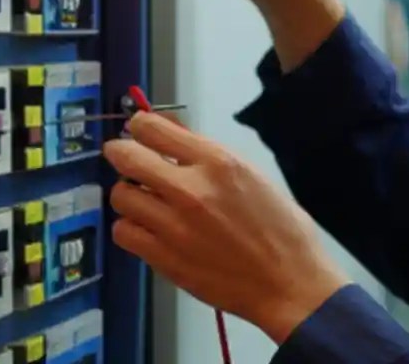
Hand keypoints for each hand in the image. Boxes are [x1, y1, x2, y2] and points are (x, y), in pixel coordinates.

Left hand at [104, 112, 349, 343]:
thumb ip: (208, 154)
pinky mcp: (164, 258)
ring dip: (129, 193)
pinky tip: (148, 228)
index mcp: (218, 162)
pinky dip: (131, 227)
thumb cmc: (280, 228)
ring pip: (120, 195)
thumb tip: (171, 133)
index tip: (139, 131)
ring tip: (145, 199)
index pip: (153, 128)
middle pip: (127, 157)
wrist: (288, 284)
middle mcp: (191, 189)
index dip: (140, 126)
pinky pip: (123, 232)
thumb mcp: (252, 175)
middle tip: (124, 156)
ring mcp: (174, 226)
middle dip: (121, 152)